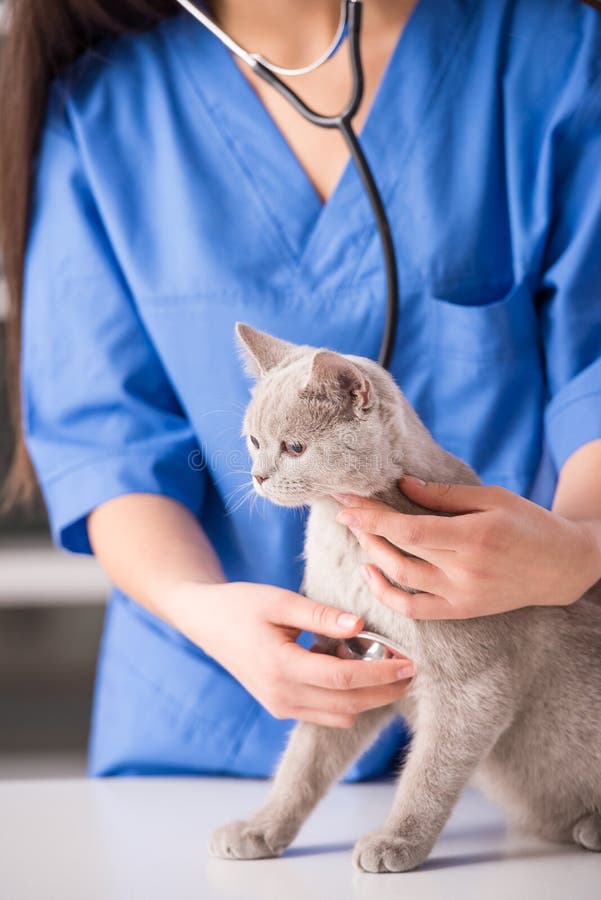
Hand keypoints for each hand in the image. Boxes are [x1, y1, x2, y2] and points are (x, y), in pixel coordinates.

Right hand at [171, 581, 413, 727]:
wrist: (207, 622)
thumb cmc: (242, 604)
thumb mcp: (279, 601)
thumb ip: (320, 615)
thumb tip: (360, 627)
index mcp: (281, 667)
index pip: (343, 678)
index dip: (381, 673)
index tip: (409, 663)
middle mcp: (281, 696)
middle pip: (348, 704)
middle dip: (385, 690)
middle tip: (412, 671)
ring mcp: (280, 707)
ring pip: (339, 715)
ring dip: (369, 697)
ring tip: (391, 671)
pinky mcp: (281, 707)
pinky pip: (325, 714)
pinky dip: (348, 700)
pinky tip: (358, 673)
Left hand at [334, 477, 600, 619]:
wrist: (561, 565)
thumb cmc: (528, 523)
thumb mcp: (491, 497)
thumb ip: (443, 495)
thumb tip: (402, 485)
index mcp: (474, 537)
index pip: (408, 530)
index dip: (372, 518)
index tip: (347, 504)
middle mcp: (466, 571)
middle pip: (399, 553)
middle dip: (366, 530)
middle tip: (347, 512)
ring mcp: (463, 595)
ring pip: (402, 580)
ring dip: (372, 555)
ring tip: (360, 533)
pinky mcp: (462, 611)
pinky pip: (415, 609)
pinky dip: (386, 594)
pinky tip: (370, 571)